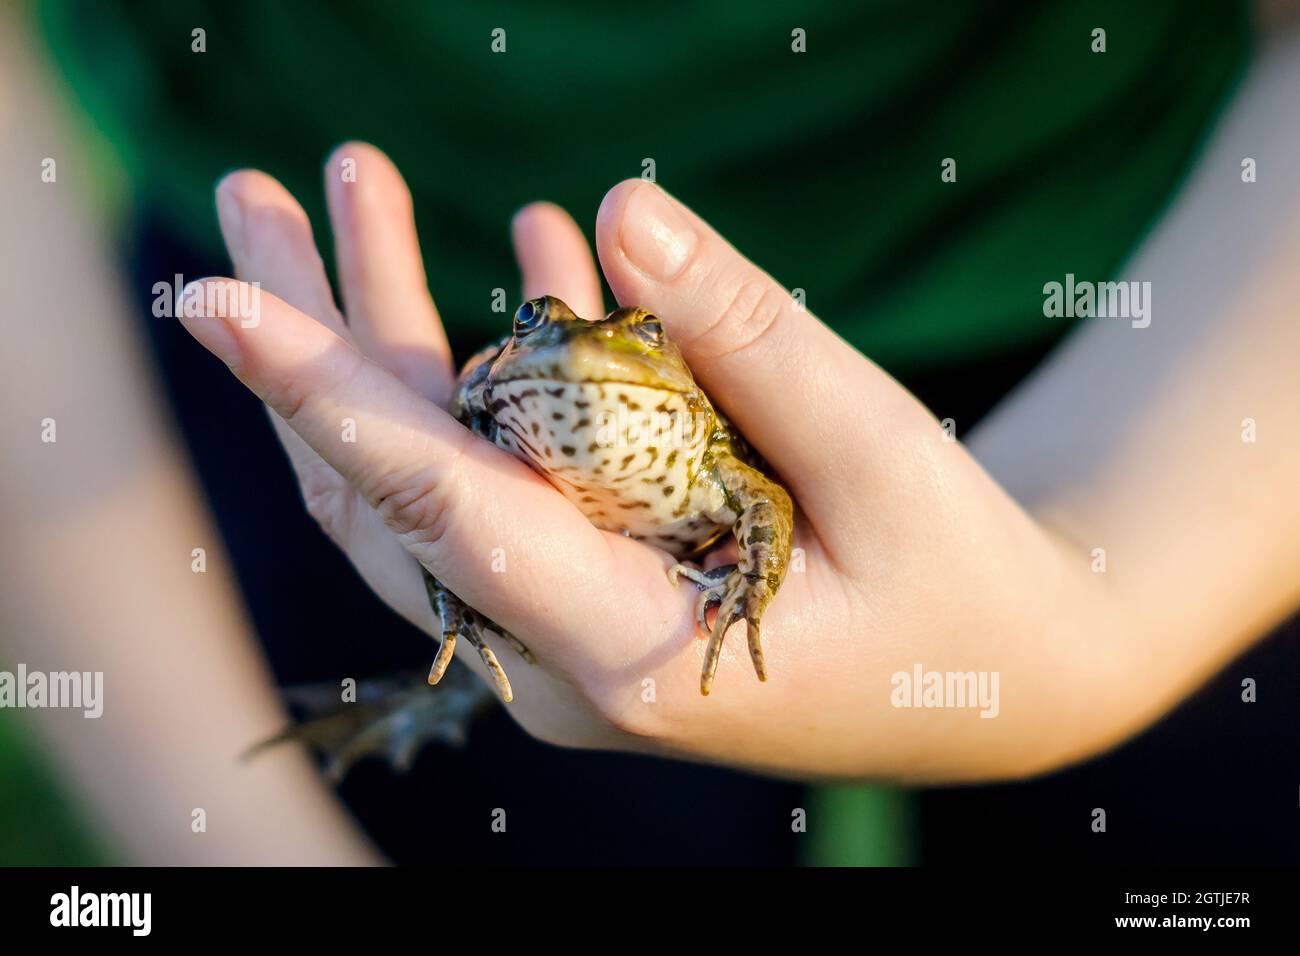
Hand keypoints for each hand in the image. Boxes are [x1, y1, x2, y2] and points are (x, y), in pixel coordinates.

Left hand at [179, 144, 1126, 781]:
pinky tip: (526, 256)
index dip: (324, 399)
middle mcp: (569, 661)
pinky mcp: (595, 597)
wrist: (1002, 684)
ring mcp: (571, 637)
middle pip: (398, 497)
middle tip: (254, 201)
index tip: (214, 300)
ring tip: (359, 189)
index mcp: (634, 653)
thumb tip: (621, 206)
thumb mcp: (879, 455)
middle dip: (320, 343)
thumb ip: (750, 339)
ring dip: (393, 340)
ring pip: (440, 483)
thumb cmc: (962, 586)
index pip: (445, 511)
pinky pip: (518, 480)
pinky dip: (507, 371)